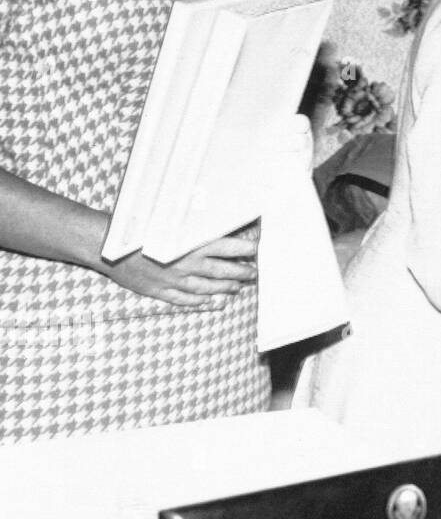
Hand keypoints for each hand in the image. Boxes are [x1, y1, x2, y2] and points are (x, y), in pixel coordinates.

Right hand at [98, 228, 257, 307]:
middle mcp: (186, 264)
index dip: (246, 249)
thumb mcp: (167, 219)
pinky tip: (211, 301)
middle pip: (223, 270)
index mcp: (191, 244)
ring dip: (225, 287)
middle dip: (242, 272)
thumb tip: (213, 217)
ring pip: (208, 287)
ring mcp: (173, 280)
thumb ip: (191, 222)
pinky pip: (185, 299)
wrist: (106, 246)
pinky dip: (200, 301)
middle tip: (254, 272)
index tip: (256, 249)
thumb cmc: (137, 226)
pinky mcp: (159, 291)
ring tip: (237, 287)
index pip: (229, 247)